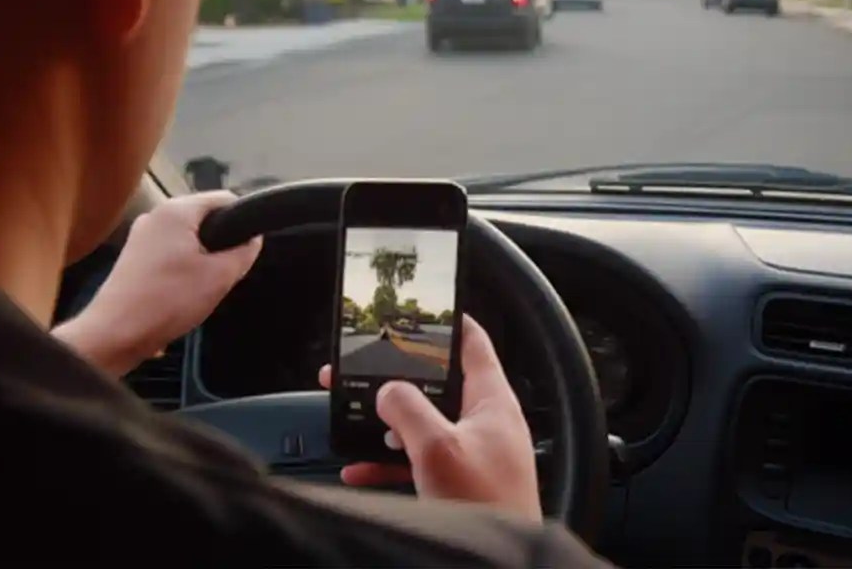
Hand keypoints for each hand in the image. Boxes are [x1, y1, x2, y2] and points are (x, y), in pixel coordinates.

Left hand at [54, 191, 260, 375]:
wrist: (115, 334)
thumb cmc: (169, 300)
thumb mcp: (219, 277)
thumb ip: (244, 252)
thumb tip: (253, 238)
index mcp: (177, 210)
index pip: (225, 199)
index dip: (243, 221)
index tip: (247, 252)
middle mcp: (156, 214)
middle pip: (205, 218)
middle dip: (221, 243)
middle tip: (228, 274)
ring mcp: (141, 235)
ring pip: (188, 238)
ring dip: (203, 259)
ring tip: (205, 287)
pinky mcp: (133, 256)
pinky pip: (170, 252)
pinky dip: (183, 267)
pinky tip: (183, 292)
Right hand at [318, 315, 540, 520]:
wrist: (497, 566)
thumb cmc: (487, 506)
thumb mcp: (438, 447)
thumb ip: (408, 409)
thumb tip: (387, 390)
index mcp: (492, 402)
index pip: (473, 343)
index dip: (448, 321)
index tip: (422, 308)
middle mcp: (485, 423)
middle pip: (438, 385)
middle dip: (398, 379)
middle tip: (365, 369)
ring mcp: (473, 454)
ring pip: (424, 425)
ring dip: (388, 424)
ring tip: (354, 417)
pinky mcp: (460, 484)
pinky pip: (418, 462)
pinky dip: (388, 463)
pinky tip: (360, 469)